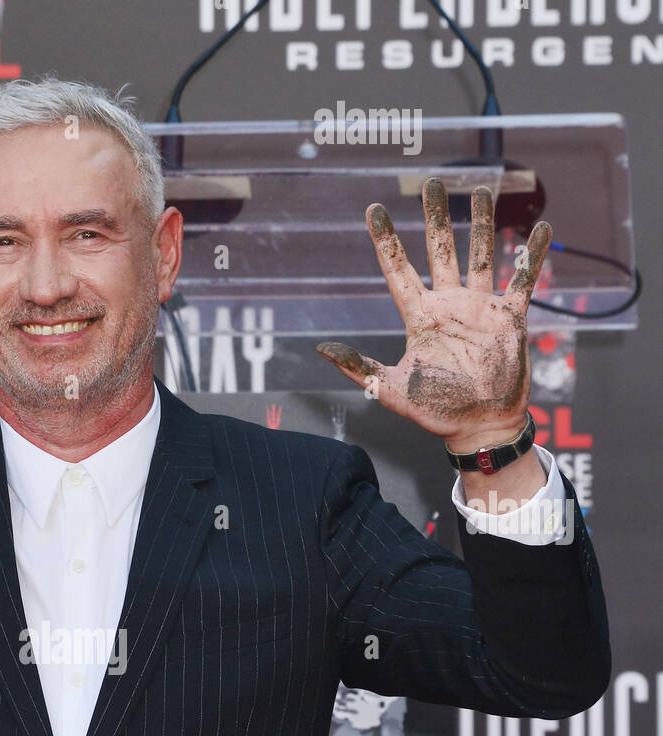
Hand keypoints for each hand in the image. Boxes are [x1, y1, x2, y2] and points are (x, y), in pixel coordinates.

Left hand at [316, 177, 548, 453]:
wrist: (478, 427)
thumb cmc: (434, 411)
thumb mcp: (389, 389)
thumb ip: (357, 366)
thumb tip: (321, 348)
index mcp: (420, 317)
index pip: (398, 270)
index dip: (386, 240)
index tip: (374, 210)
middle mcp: (449, 305)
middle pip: (439, 250)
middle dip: (436, 216)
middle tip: (431, 182)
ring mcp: (480, 308)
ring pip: (480, 255)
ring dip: (480, 224)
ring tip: (480, 191)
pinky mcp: (510, 317)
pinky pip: (523, 278)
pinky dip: (532, 254)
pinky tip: (540, 227)